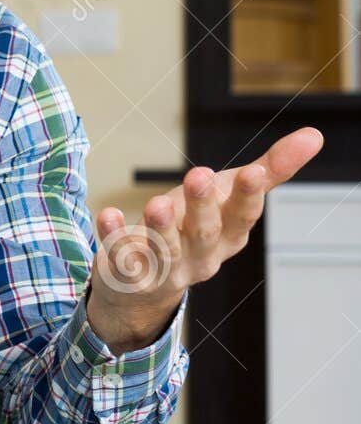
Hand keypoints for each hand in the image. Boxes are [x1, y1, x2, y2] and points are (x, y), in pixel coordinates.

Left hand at [86, 126, 324, 352]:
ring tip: (157, 203)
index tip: (252, 172)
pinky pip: (120, 258)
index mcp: (228, 237)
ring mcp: (163, 270)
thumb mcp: (229, 198)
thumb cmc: (191, 229)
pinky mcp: (127, 273)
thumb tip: (315, 135)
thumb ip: (270, 171)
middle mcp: (200, 257)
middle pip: (204, 234)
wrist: (141, 288)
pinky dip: (114, 236)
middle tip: (198, 175)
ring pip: (165, 251)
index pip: (242, 218)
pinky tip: (108, 214)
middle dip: (203, 207)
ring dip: (161, 227)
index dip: (248, 197)